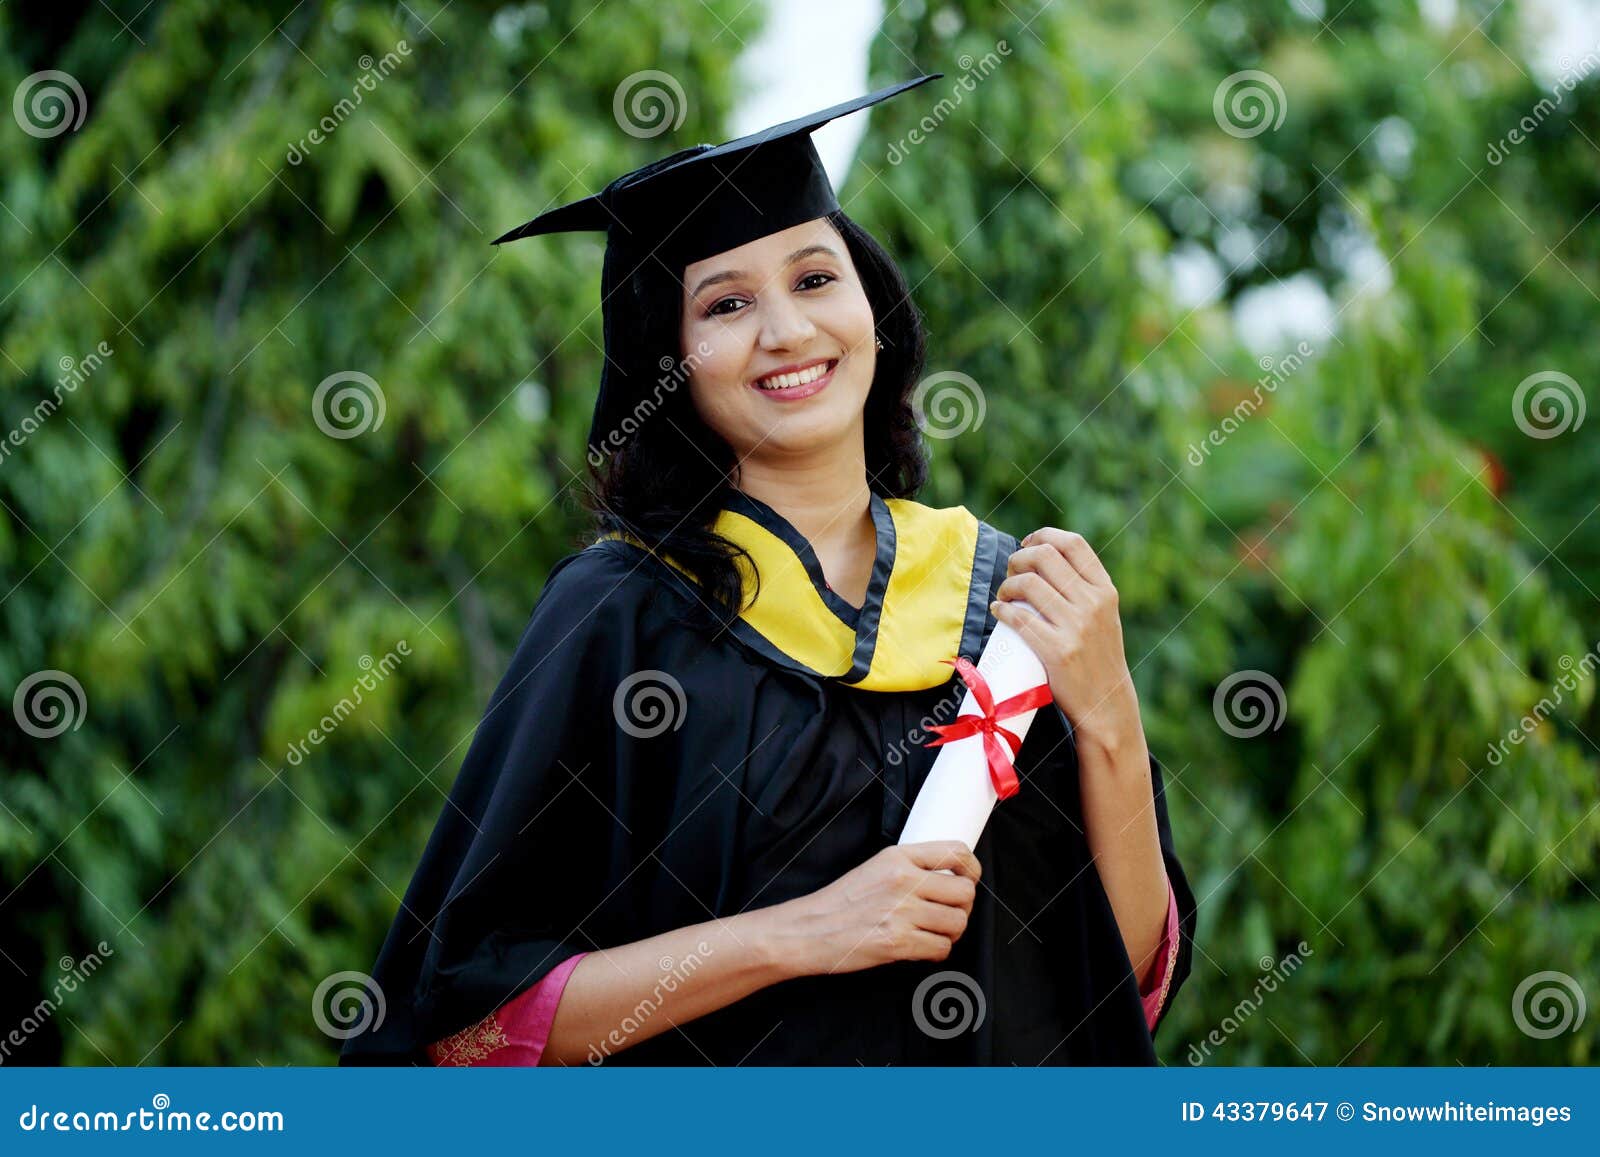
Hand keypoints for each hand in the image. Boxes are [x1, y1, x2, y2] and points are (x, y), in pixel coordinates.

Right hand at [782, 842, 980, 975]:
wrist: (807, 930)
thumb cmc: (839, 903)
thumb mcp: (874, 869)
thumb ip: (910, 868)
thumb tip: (948, 879)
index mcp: (897, 857)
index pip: (956, 853)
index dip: (973, 869)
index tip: (970, 879)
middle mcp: (902, 880)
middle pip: (965, 892)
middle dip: (963, 907)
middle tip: (948, 914)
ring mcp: (901, 912)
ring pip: (957, 922)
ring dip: (951, 932)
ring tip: (934, 933)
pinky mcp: (898, 942)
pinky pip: (941, 948)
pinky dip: (937, 951)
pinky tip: (921, 947)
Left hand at [991, 527, 1141, 749]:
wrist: (1107, 704)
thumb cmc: (1098, 657)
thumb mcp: (1103, 616)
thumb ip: (1083, 589)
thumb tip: (1042, 559)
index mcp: (1105, 590)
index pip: (1073, 543)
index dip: (1043, 536)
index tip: (1026, 546)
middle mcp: (1093, 603)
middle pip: (1045, 556)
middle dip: (1018, 558)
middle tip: (1010, 573)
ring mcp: (1077, 627)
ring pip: (1028, 583)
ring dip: (1007, 585)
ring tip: (1003, 596)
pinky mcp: (1058, 651)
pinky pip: (1020, 617)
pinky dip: (1002, 609)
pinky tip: (998, 610)